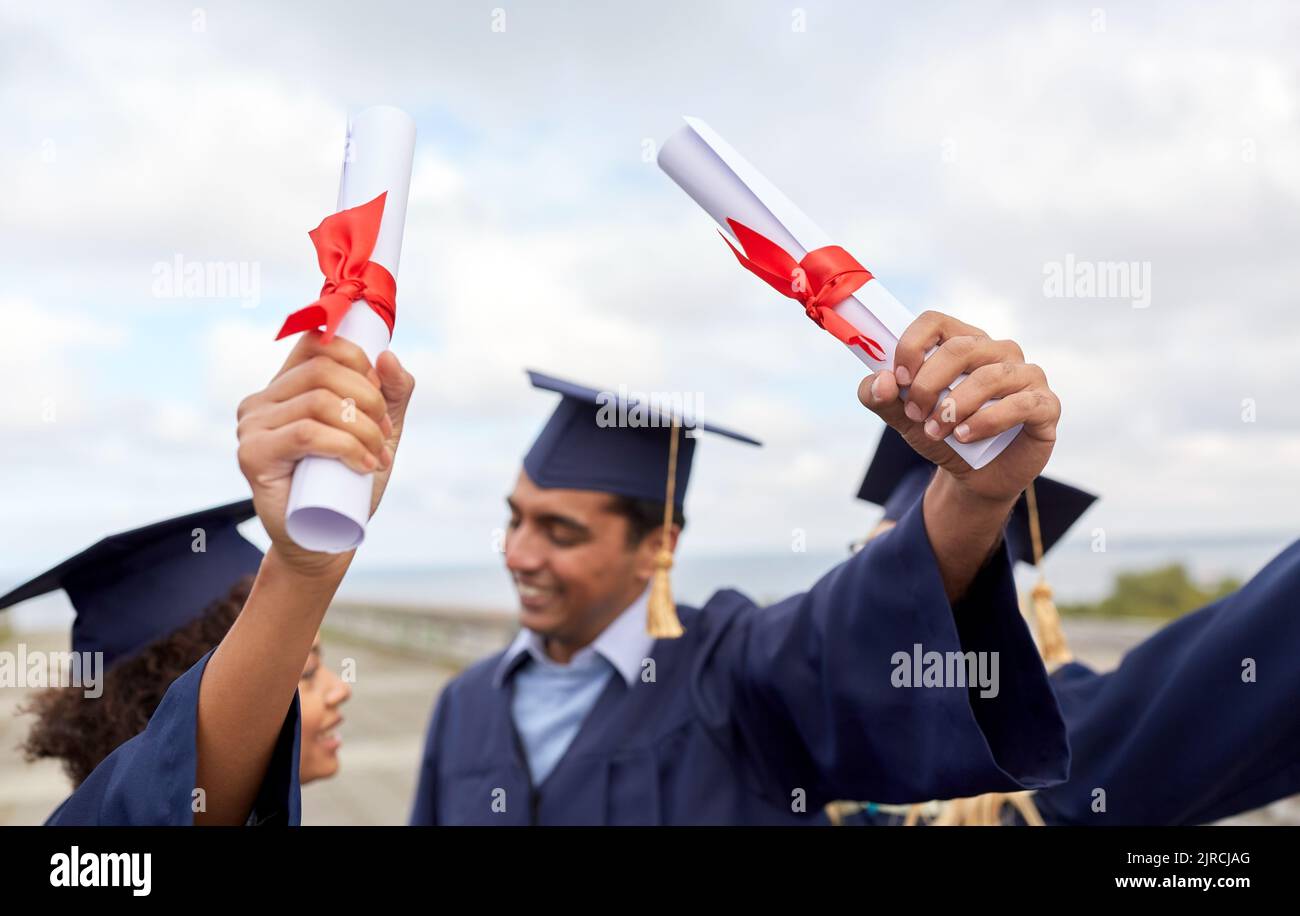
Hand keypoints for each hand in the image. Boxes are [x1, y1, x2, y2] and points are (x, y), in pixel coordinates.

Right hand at [236, 331, 415, 572]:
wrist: (327, 538)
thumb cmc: (349, 482)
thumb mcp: (380, 431)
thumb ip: (392, 393)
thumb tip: (387, 356)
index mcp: (285, 386)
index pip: (316, 342)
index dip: (355, 356)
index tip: (380, 392)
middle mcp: (262, 400)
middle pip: (323, 370)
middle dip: (368, 399)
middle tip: (386, 436)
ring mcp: (252, 426)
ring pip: (318, 402)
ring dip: (364, 429)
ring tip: (378, 457)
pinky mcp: (252, 455)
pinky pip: (307, 433)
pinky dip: (347, 445)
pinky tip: (365, 465)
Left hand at [857, 310, 1058, 504]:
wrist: (975, 476)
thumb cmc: (943, 434)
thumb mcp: (904, 419)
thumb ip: (881, 398)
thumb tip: (881, 381)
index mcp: (963, 342)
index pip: (935, 322)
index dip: (912, 346)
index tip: (898, 379)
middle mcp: (998, 352)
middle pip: (960, 349)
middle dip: (928, 384)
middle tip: (916, 415)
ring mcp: (1026, 375)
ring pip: (989, 376)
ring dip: (955, 407)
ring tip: (937, 432)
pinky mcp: (1046, 405)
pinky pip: (1021, 404)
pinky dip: (987, 421)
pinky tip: (966, 437)